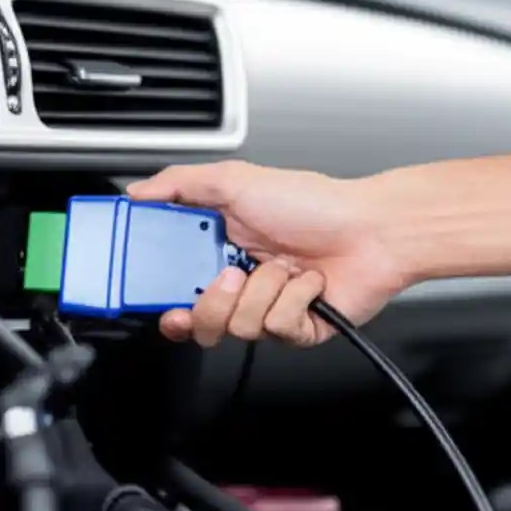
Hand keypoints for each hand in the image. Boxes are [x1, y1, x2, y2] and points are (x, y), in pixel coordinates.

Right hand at [126, 160, 410, 346]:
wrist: (372, 230)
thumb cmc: (315, 203)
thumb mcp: (236, 180)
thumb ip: (180, 183)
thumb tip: (139, 190)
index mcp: (219, 247)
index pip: (174, 288)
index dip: (164, 302)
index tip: (165, 301)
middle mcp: (241, 281)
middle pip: (200, 320)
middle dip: (215, 302)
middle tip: (233, 274)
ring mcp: (268, 308)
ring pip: (238, 327)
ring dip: (263, 292)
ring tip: (284, 268)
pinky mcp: (296, 329)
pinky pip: (276, 330)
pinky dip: (294, 302)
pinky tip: (308, 282)